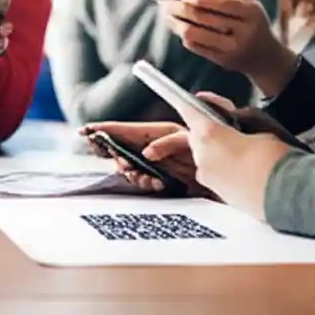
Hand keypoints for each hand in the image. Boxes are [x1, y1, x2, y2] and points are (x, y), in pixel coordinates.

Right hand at [79, 122, 206, 196]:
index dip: (104, 129)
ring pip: (131, 169)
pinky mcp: (162, 178)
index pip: (125, 129)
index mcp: (157, 132)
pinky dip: (147, 184)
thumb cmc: (212, 149)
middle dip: (120, 159)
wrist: (229, 173)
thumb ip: (168, 142)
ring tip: (150, 179)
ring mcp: (156, 163)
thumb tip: (147, 152)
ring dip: (136, 175)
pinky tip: (159, 185)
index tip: (85, 132)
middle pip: (122, 150)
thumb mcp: (192, 140)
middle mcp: (153, 146)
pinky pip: (143, 181)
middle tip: (126, 166)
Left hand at [156, 0, 297, 95]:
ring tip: (167, 16)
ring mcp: (234, 49)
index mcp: (251, 11)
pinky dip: (184, 37)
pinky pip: (197, 48)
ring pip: (197, 34)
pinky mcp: (223, 61)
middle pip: (205, 19)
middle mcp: (245, 31)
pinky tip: (178, 28)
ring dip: (177, 24)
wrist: (264, 56)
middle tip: (165, 4)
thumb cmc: (251, 20)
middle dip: (181, 11)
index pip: (221, 3)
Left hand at [175, 91, 293, 220]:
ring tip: (246, 151)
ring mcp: (208, 179)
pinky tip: (247, 169)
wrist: (290, 196)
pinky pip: (216, 174)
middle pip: (197, 137)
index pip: (189, 112)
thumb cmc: (277, 159)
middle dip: (211, 131)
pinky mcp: (219, 195)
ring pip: (205, 157)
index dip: (190, 103)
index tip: (190, 98)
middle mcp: (202, 158)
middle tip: (233, 129)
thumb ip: (238, 117)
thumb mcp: (260, 124)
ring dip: (219, 151)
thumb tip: (230, 116)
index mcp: (208, 135)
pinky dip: (226, 169)